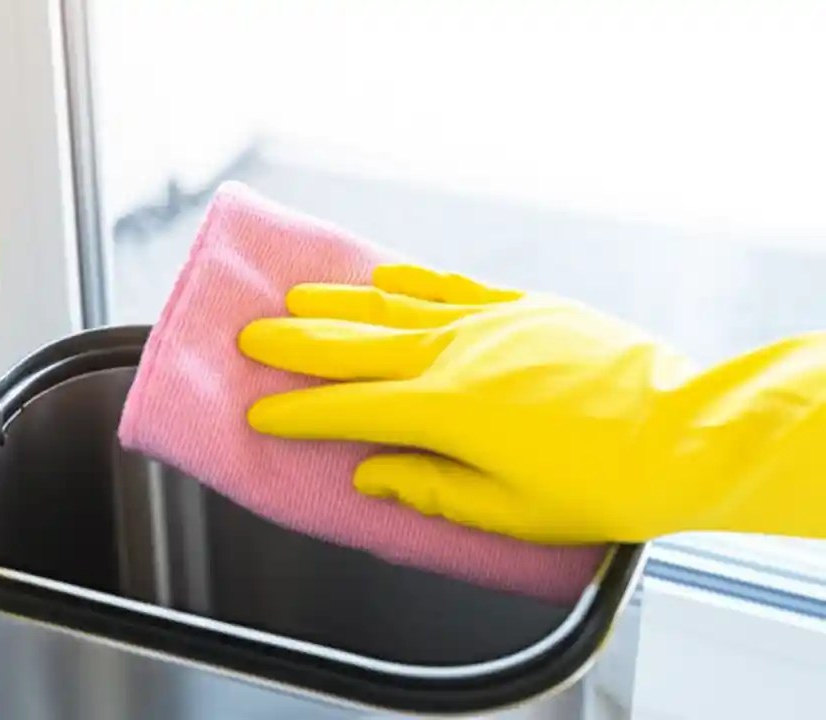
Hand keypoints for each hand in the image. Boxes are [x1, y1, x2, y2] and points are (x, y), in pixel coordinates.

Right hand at [238, 263, 744, 543]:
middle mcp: (456, 355)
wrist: (684, 432)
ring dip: (340, 305)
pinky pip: (453, 287)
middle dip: (296, 343)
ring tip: (295, 298)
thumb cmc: (599, 484)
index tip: (258, 411)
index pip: (348, 409)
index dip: (297, 412)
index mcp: (445, 411)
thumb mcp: (508, 511)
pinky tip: (383, 276)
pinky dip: (412, 282)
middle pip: (356, 346)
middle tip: (249, 335)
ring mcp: (490, 323)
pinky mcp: (525, 307)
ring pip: (395, 309)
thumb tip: (371, 475)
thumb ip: (429, 488)